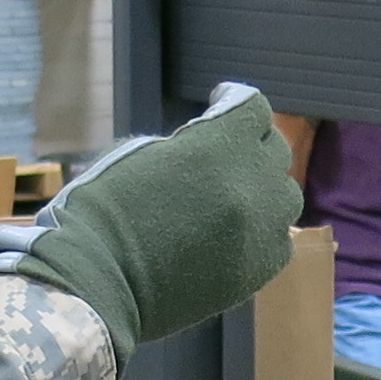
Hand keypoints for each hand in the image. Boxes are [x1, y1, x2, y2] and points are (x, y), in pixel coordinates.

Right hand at [3, 84, 300, 360]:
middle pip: (274, 149)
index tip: (220, 100)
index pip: (253, 107)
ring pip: (285, 196)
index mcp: (219, 145)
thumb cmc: (101, 209)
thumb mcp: (139, 152)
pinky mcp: (256, 270)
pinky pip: (278, 241)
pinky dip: (262, 231)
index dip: (233, 99)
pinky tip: (237, 232)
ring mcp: (260, 231)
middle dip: (250, 143)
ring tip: (235, 195)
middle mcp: (251, 185)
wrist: (95, 281)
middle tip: (225, 151)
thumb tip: (208, 148)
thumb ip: (187, 145)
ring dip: (263, 188)